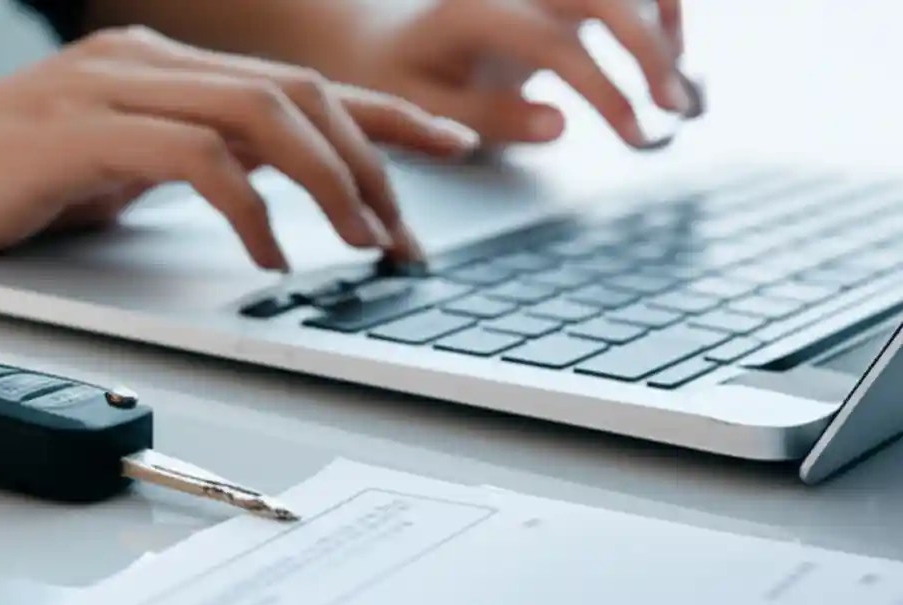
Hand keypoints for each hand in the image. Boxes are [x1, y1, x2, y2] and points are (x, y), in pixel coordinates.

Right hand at [0, 27, 476, 284]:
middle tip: (404, 233)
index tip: (445, 151)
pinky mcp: (69, 132)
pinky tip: (268, 255)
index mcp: (154, 69)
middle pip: (295, 90)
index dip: (379, 116)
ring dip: (325, 180)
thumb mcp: (103, 177)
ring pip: (257, 112)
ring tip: (358, 242)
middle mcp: (139, 62)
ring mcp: (103, 88)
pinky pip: (190, 156)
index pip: (292, 84)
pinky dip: (246, 206)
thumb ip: (171, 169)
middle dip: (370, 159)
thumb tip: (251, 199)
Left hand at [302, 0, 690, 147]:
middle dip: (650, 50)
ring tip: (680, 94)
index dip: (605, 88)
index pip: (558, 43)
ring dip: (664, 28)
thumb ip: (489, 117)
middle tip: (675, 110)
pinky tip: (669, 56)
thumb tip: (561, 126)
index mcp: (475, 12)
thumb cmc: (396, 76)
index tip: (635, 135)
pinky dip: (659, 10)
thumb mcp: (422, 107)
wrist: (380, 34)